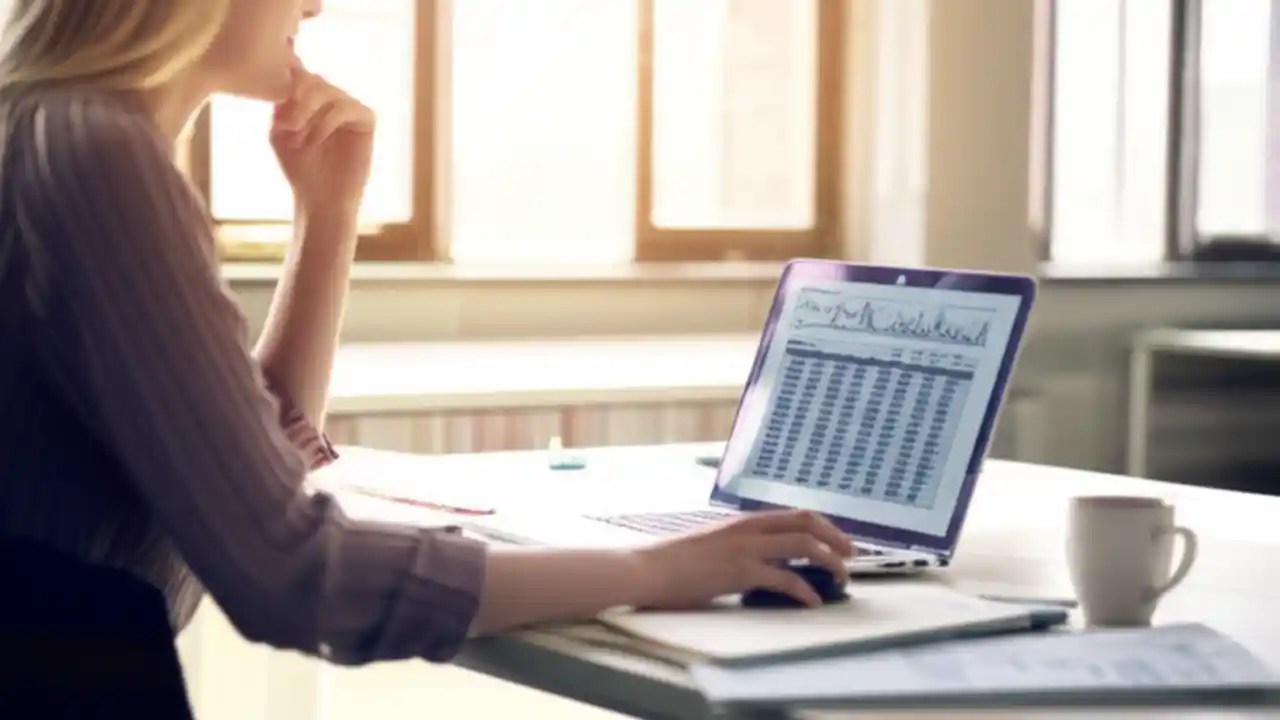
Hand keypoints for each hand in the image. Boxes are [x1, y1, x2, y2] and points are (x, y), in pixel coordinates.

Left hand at [271, 64, 375, 214]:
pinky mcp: (366, 120)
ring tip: (298, 138)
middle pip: (312, 78)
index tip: (276, 109)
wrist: (321, 199)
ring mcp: (350, 108)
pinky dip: (326, 122)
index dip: (286, 83)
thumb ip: (280, 105)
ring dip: (307, 112)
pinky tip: (315, 141)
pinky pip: (345, 107)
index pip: (299, 74)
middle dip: (295, 99)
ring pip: (328, 90)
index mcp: (311, 99)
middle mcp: (332, 99)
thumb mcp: (279, 132)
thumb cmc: (300, 168)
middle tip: (287, 126)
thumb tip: (288, 78)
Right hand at [634, 510, 855, 608]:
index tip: (838, 540)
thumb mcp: (714, 543)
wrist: (648, 568)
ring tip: (842, 579)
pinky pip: (785, 581)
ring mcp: (745, 549)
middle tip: (851, 556)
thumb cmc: (675, 560)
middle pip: (807, 522)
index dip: (824, 526)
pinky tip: (813, 602)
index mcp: (744, 520)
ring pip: (803, 547)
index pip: (795, 514)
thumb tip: (766, 560)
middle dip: (836, 538)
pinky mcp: (739, 573)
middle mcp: (749, 528)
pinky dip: (805, 591)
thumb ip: (741, 546)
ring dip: (829, 562)